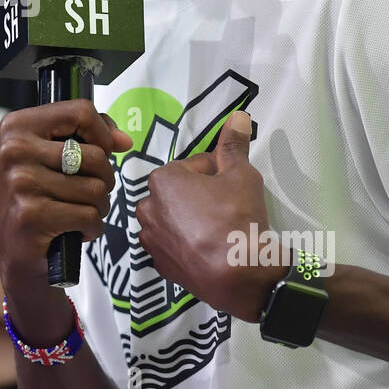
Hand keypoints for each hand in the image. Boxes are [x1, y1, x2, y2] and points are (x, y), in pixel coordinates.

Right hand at [0, 100, 132, 294]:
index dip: (103, 135)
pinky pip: (89, 216)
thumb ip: (86, 137)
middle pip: (95, 155)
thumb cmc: (37, 199)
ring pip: (96, 189)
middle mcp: (14, 151)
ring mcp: (20, 184)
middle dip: (103, 179)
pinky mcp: (31, 216)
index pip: (80, 112)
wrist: (14, 251)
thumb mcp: (50, 157)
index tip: (101, 152)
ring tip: (77, 212)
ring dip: (98, 206)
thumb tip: (123, 139)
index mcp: (17, 127)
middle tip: (86, 192)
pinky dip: (91, 228)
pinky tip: (74, 230)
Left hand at [137, 111, 282, 322]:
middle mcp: (147, 206)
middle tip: (227, 206)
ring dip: (190, 219)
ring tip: (218, 229)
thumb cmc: (237, 216)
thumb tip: (238, 115)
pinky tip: (208, 248)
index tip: (231, 184)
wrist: (238, 273)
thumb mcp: (241, 174)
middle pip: (180, 192)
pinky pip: (172, 245)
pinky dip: (186, 244)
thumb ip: (234, 144)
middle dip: (200, 195)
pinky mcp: (159, 264)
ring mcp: (150, 238)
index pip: (194, 166)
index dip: (217, 172)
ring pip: (173, 218)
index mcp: (163, 179)